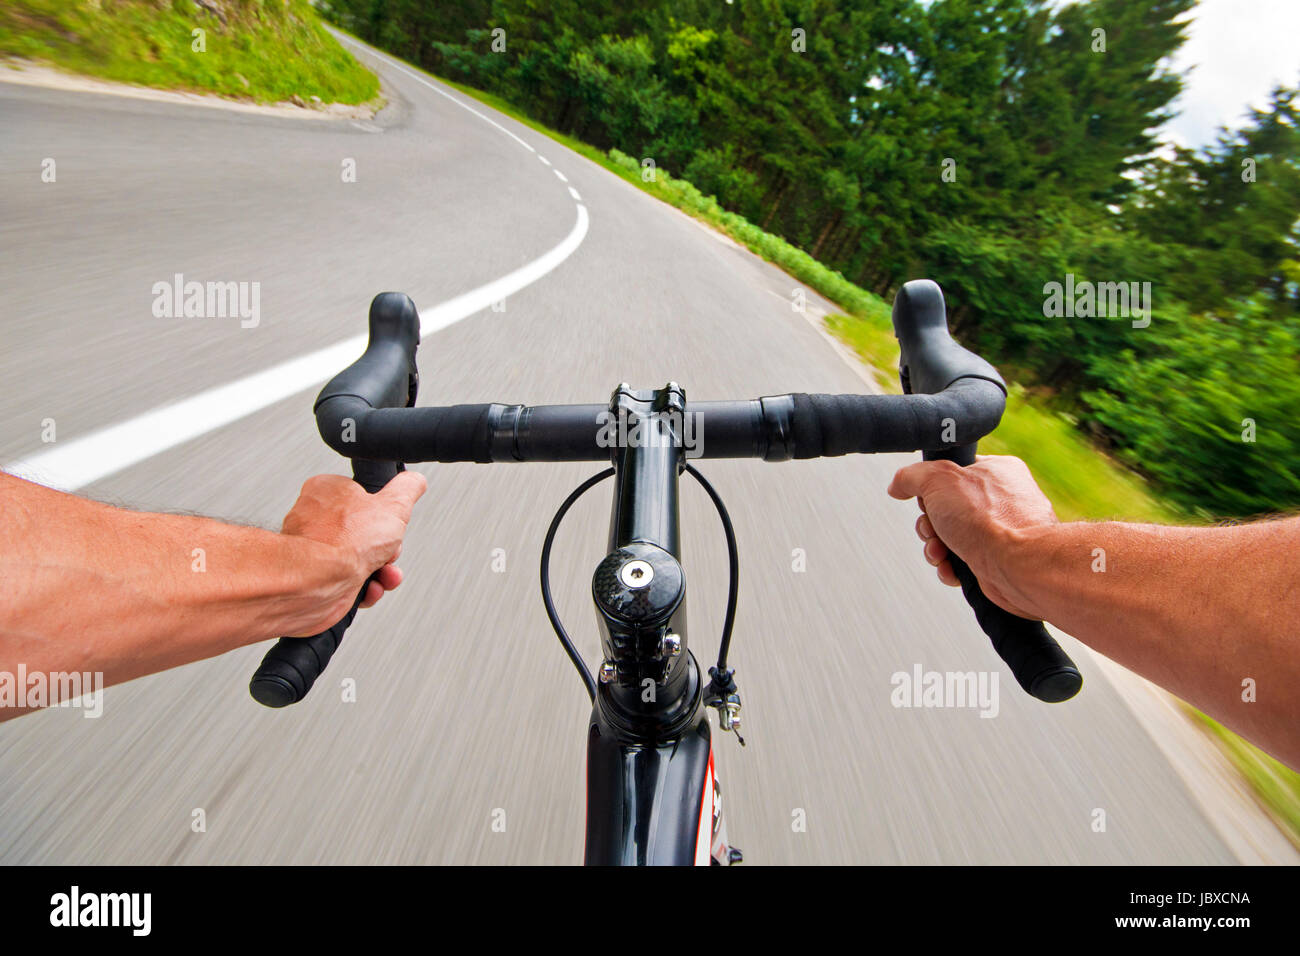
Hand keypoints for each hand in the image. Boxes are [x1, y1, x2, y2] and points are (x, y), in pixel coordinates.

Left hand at [281, 471, 426, 618]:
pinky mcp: (318, 577)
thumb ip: (407, 489)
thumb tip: (415, 481)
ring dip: (381, 570)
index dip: (385, 514)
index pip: (364, 496)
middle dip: (386, 548)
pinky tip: (369, 586)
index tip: (391, 522)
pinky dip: (365, 586)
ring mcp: (316, 551)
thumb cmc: (342, 542)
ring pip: (361, 559)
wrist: (317, 583)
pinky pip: (350, 581)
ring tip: (383, 573)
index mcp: (327, 492)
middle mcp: (316, 519)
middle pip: (368, 532)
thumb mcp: (392, 505)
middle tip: (387, 550)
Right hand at [887, 455, 1055, 618]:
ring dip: (936, 548)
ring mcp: (999, 532)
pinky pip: (961, 562)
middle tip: (934, 528)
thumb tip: (898, 485)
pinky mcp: (996, 560)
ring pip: (950, 538)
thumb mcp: (938, 479)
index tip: (927, 496)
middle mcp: (1001, 500)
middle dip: (930, 525)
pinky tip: (951, 568)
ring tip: (941, 552)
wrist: (1018, 566)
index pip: (952, 472)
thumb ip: (911, 476)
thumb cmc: (992, 520)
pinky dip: (950, 567)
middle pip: (945, 509)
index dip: (932, 487)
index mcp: (995, 471)